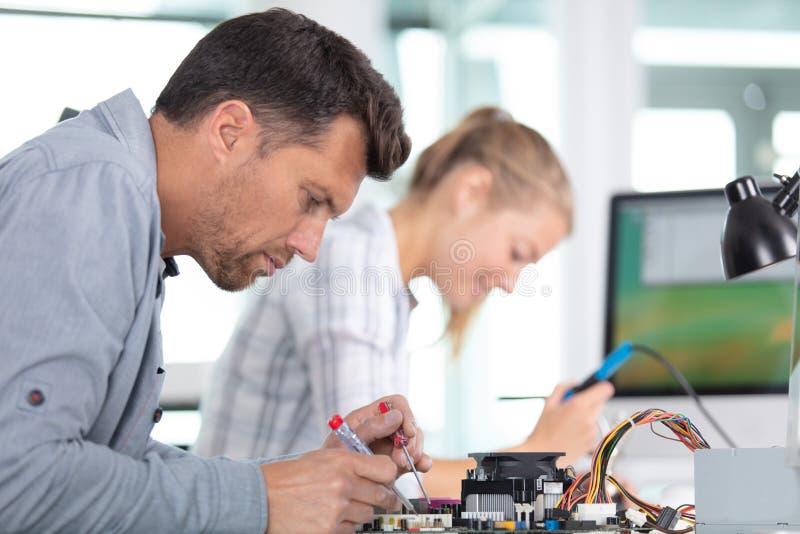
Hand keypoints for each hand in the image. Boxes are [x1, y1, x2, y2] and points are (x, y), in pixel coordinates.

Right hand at [261, 448, 398, 532]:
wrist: (262, 496)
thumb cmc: (291, 476)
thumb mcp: (323, 458)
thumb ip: (352, 464)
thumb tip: (379, 474)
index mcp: (343, 461)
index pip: (386, 469)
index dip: (389, 476)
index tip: (388, 481)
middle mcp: (343, 484)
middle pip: (383, 495)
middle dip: (385, 499)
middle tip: (386, 501)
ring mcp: (336, 509)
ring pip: (368, 515)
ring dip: (361, 513)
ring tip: (344, 507)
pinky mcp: (329, 530)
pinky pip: (352, 530)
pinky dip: (345, 526)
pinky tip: (331, 518)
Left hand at [322, 394, 431, 474]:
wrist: (331, 484)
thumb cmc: (331, 460)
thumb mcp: (346, 441)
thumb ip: (370, 427)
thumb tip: (396, 415)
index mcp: (369, 415)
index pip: (396, 403)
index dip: (406, 414)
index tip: (407, 432)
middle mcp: (384, 427)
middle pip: (409, 422)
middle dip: (410, 440)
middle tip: (401, 459)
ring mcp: (392, 444)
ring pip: (415, 439)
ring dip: (415, 452)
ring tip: (403, 466)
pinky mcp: (397, 461)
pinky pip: (417, 457)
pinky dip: (422, 461)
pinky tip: (422, 467)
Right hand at [516, 381, 613, 464]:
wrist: (543, 455)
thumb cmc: (543, 431)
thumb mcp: (549, 403)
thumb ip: (564, 387)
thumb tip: (576, 384)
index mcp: (578, 405)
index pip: (605, 389)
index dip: (601, 385)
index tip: (596, 386)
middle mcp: (589, 418)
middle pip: (601, 401)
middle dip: (591, 400)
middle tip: (575, 405)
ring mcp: (592, 431)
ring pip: (597, 415)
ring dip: (588, 414)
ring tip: (570, 421)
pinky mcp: (593, 441)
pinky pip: (594, 428)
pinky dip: (586, 427)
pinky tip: (572, 432)